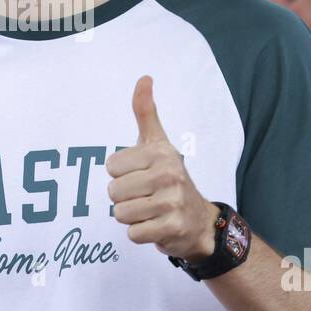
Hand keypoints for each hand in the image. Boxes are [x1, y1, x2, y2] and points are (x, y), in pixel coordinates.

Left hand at [106, 76, 218, 261]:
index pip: (111, 167)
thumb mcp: (158, 143)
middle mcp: (168, 174)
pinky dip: (140, 233)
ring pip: (120, 213)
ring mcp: (172, 202)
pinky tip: (156, 225)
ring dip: (131, 217)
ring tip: (150, 211)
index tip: (141, 175)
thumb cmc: (170, 179)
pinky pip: (132, 233)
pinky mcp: (171, 227)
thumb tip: (144, 77)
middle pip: (113, 192)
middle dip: (125, 198)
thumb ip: (146, 112)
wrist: (199, 222)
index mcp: (160, 152)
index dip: (121, 174)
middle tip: (146, 196)